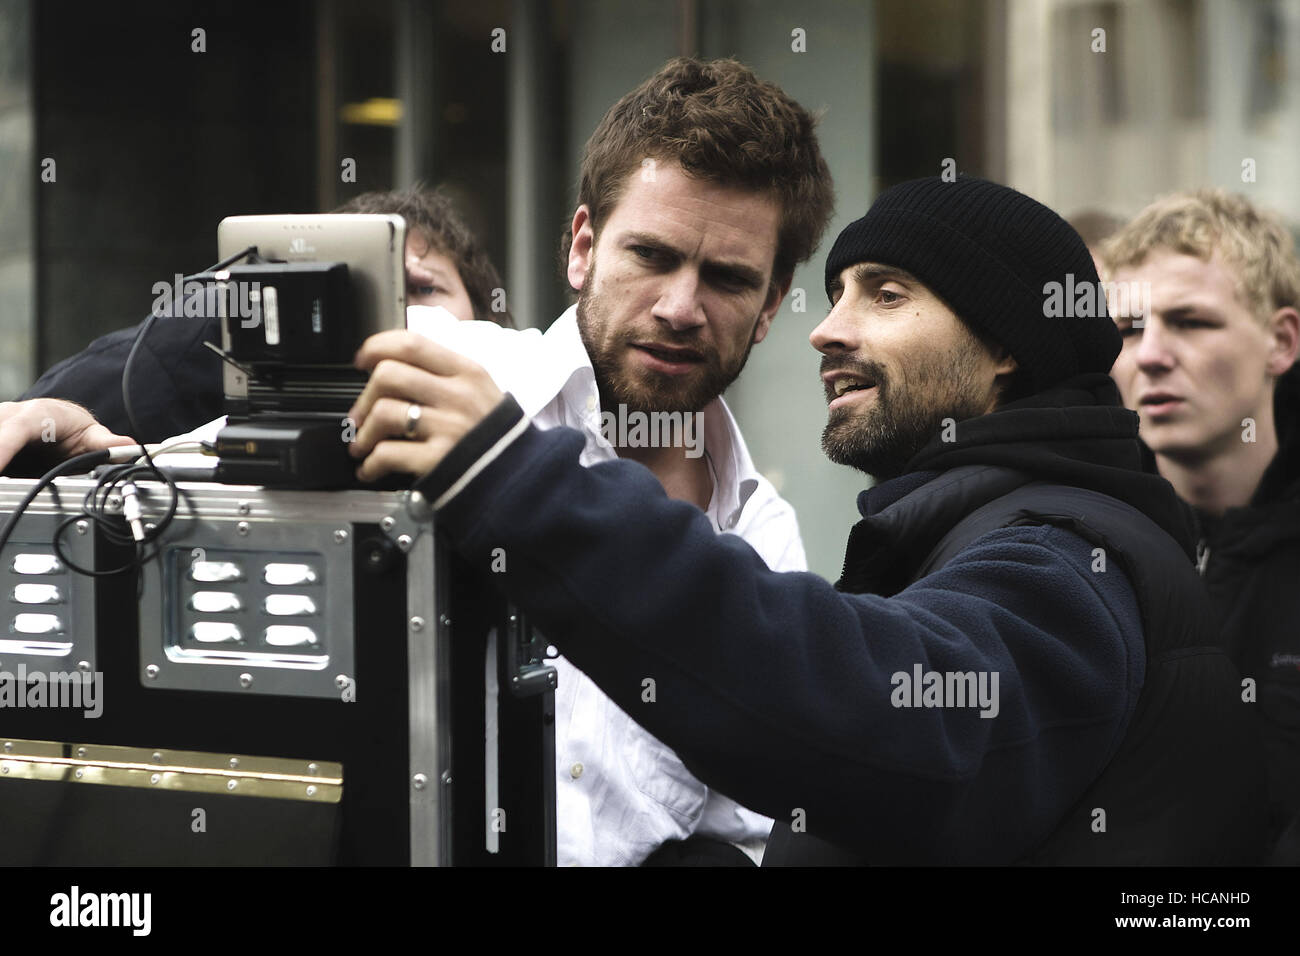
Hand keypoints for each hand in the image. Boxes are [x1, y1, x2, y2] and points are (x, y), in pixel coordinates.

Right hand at [0, 399, 135, 472]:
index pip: (15, 430)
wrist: (56, 417)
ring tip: (6, 482)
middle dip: (1, 458)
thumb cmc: (70, 424)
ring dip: (1, 461)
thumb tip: (128, 447)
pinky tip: (5, 479)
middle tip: (4, 483)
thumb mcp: (91, 434)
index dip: (3, 449)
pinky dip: (1, 461)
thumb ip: (106, 444)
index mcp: (37, 415)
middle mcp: (10, 416)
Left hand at [348, 330, 503, 482]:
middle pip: (389, 375)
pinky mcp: (439, 460)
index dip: (377, 347)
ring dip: (363, 432)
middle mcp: (457, 396)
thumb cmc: (496, 435)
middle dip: (364, 398)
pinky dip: (371, 463)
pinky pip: (388, 454)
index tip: (363, 360)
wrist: (518, 475)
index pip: (412, 344)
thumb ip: (444, 375)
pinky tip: (371, 468)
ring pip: (384, 413)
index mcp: (467, 372)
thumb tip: (393, 367)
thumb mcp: (481, 391)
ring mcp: (449, 427)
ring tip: (362, 445)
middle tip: (359, 415)